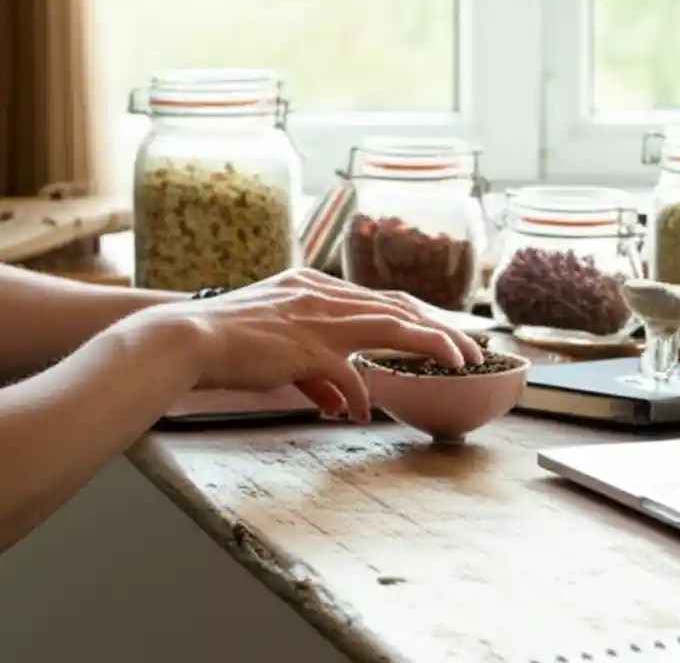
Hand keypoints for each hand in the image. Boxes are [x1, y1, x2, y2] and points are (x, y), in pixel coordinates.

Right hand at [124, 268, 485, 421]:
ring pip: (390, 327)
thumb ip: (318, 374)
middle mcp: (322, 296)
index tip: (447, 333)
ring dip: (430, 345)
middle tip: (471, 350)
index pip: (382, 299)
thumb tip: (344, 404)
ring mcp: (316, 319)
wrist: (184, 338)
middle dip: (440, 329)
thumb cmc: (227, 346)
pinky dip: (360, 395)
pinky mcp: (304, 347)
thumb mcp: (281, 351)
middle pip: (398, 309)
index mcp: (316, 288)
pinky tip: (363, 414)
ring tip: (458, 363)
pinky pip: (348, 374)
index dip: (420, 317)